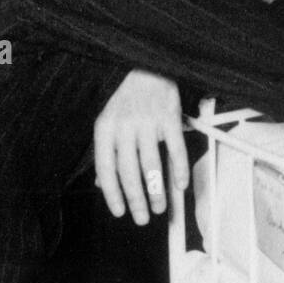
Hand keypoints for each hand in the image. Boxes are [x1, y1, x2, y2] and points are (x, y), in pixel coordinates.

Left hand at [93, 68, 186, 224]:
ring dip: (158, 191)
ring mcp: (147, 120)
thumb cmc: (128, 97)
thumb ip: (107, 152)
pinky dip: (179, 169)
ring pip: (152, 164)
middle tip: (143, 217)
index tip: (120, 212)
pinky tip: (180, 184)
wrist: (149, 65)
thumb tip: (103, 185)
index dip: (112, 194)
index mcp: (104, 127)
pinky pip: (175, 148)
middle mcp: (124, 125)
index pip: (105, 168)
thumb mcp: (109, 122)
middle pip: (129, 170)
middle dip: (137, 199)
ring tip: (161, 207)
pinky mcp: (169, 116)